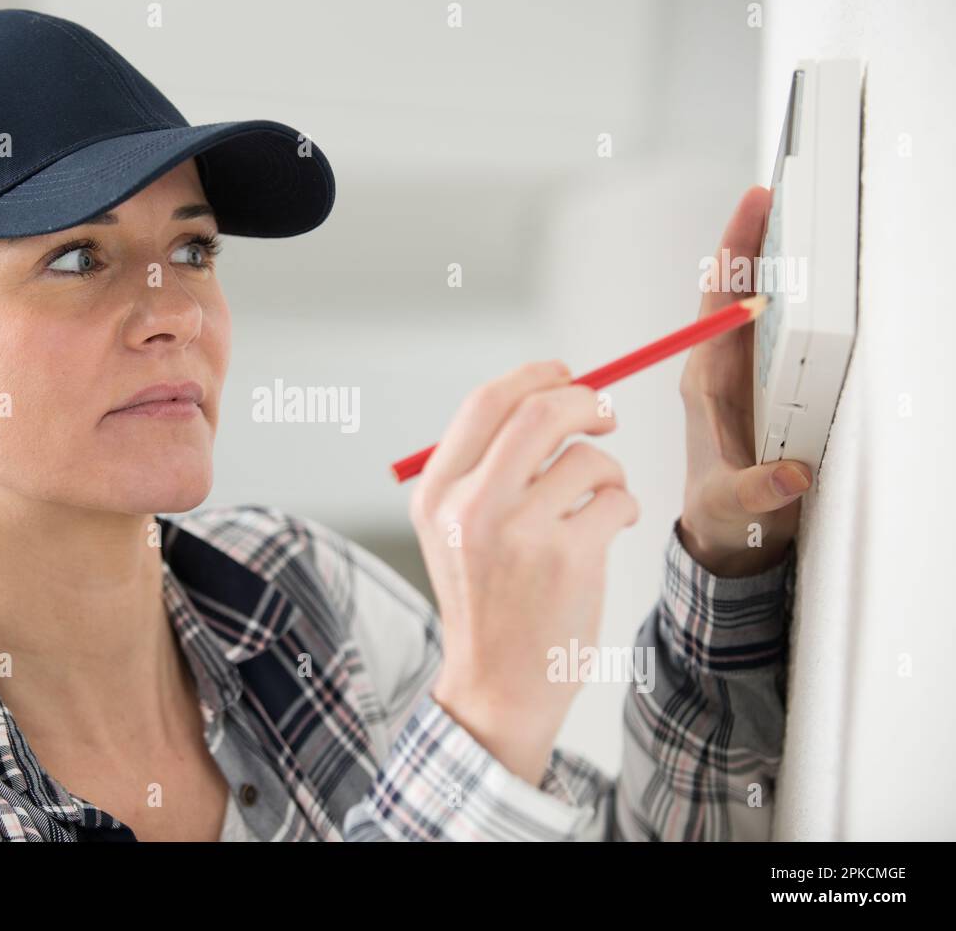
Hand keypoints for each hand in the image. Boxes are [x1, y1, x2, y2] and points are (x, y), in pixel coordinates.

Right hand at [408, 361, 638, 785]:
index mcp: (437, 493)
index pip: (485, 403)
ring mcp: (518, 534)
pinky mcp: (567, 560)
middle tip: (606, 415)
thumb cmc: (487, 602)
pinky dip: (625, 506)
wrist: (496, 687)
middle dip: (585, 402)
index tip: (566, 375)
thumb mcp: (454, 531)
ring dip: (609, 471)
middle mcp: (470, 507)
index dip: (534, 377)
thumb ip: (484, 468)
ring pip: (587, 458)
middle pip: (538, 413)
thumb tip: (550, 396)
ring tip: (603, 501)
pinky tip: (612, 528)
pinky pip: (616, 499)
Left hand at [679, 186, 809, 576]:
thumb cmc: (720, 514)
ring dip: (774, 260)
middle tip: (777, 188)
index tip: (752, 206)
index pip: (715, 305)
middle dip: (754, 239)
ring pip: (757, 305)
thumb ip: (758, 492)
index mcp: (705, 384)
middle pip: (736, 291)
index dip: (733, 254)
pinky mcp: (766, 385)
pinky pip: (780, 330)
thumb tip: (790, 475)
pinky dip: (795, 297)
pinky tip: (815, 272)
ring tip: (796, 213)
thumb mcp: (735, 506)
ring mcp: (744, 373)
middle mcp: (721, 368)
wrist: (722, 535)